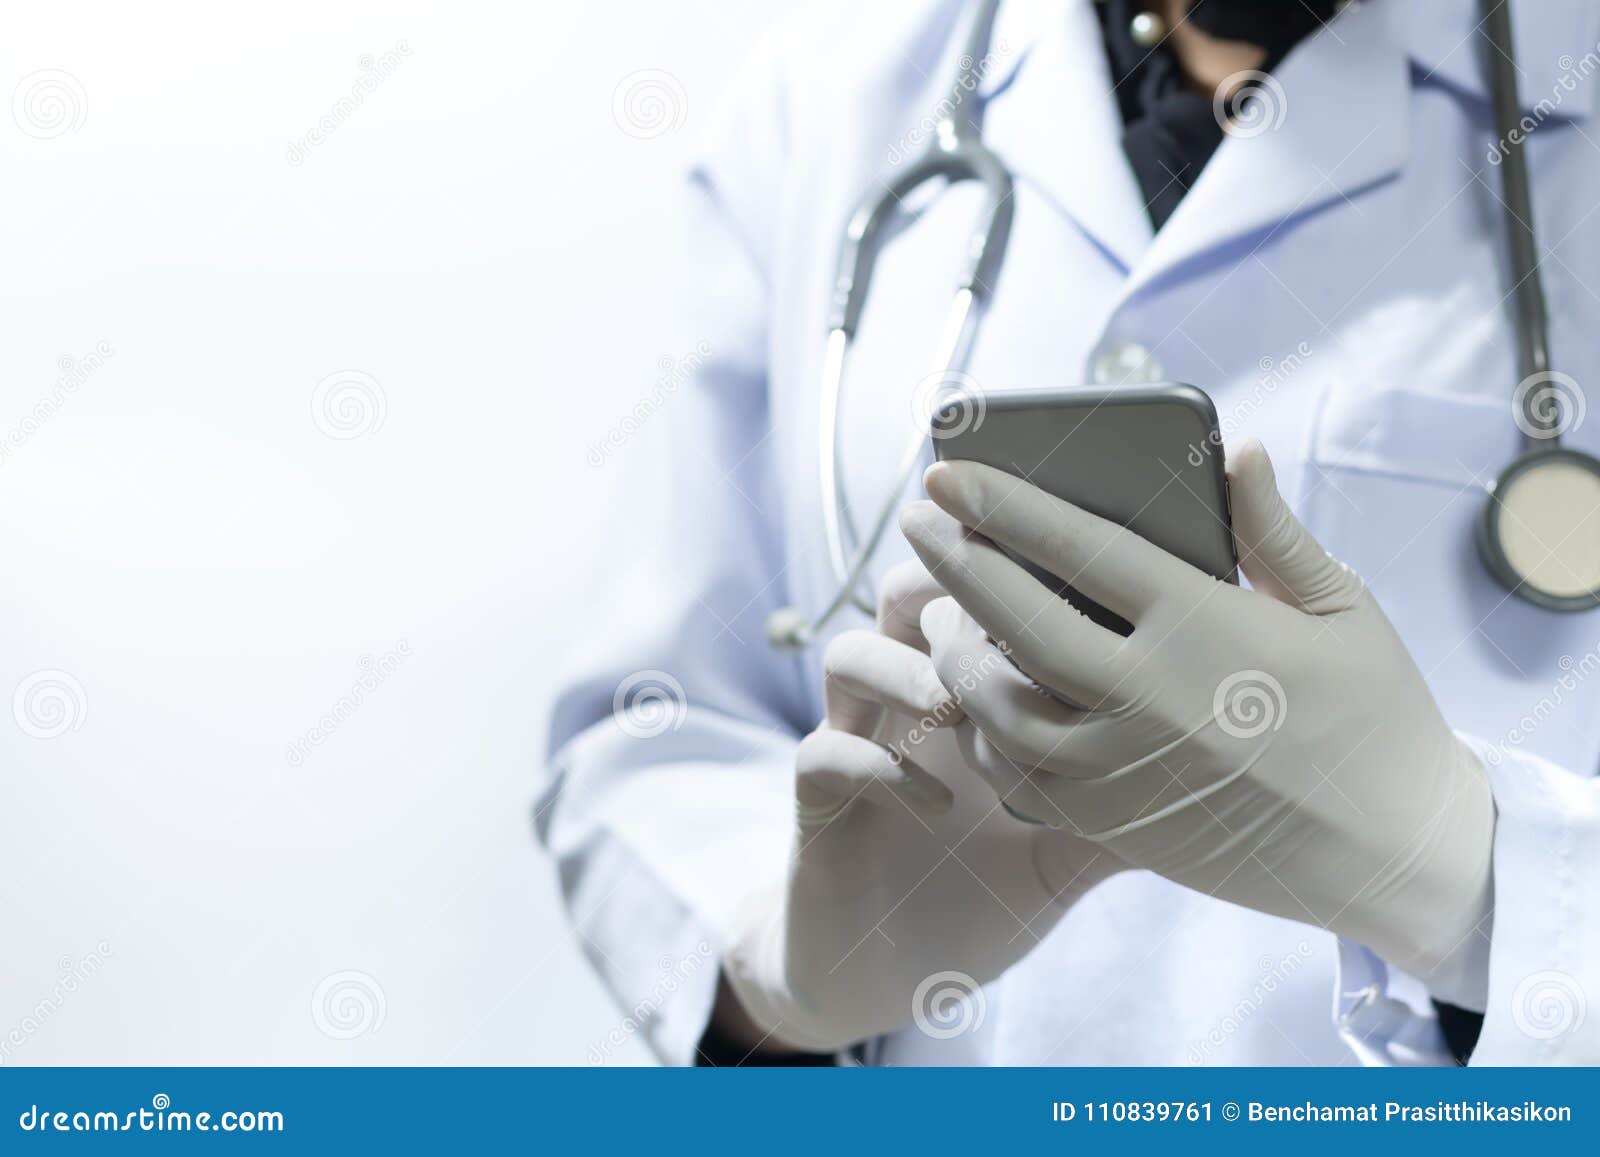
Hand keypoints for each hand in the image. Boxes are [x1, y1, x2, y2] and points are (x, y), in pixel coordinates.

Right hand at [720, 559, 1120, 1053]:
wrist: (887, 977)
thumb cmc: (977, 900)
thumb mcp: (1062, 852)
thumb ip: (1122, 810)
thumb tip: (1219, 782)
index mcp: (962, 695)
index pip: (975, 591)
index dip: (1011, 569)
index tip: (1074, 581)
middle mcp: (901, 705)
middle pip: (899, 593)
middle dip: (947, 591)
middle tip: (1002, 627)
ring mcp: (854, 743)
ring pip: (849, 653)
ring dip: (910, 673)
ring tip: (964, 713)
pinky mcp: (817, 802)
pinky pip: (828, 752)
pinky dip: (882, 766)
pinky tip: (937, 806)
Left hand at [899, 440, 1494, 1001]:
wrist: (1396, 853)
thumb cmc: (1376, 716)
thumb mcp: (1341, 609)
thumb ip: (1274, 531)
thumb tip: (1239, 451)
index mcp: (1206, 628)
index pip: (1081, 549)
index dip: (1006, 506)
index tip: (951, 473)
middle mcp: (1151, 697)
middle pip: (1017, 619)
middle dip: (954, 561)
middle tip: (917, 518)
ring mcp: (1123, 769)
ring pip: (998, 706)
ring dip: (955, 651)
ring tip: (939, 610)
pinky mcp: (1112, 824)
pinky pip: (1015, 776)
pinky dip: (983, 733)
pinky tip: (977, 697)